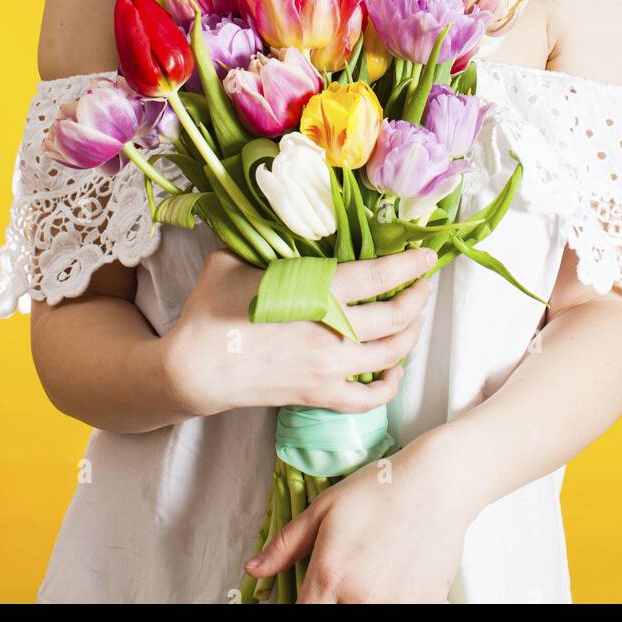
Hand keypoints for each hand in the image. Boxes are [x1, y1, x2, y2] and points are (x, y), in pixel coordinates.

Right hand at [161, 245, 436, 417]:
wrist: (194, 370)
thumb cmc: (212, 311)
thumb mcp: (233, 260)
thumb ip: (262, 242)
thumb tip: (275, 223)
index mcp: (317, 293)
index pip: (380, 275)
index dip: (410, 264)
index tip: (427, 255)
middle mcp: (332, 332)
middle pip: (396, 316)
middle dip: (418, 298)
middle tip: (423, 284)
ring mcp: (329, 368)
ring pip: (391, 355)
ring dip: (410, 334)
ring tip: (414, 318)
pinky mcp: (318, 395)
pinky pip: (368, 398)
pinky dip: (390, 385)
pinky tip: (394, 369)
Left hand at [243, 430, 474, 602]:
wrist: (438, 484)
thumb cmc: (382, 489)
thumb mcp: (324, 508)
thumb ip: (286, 545)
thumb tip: (254, 569)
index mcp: (330, 576)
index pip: (301, 614)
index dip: (300, 605)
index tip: (308, 597)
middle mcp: (361, 599)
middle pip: (333, 617)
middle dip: (332, 601)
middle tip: (343, 578)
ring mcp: (394, 607)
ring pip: (364, 616)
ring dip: (361, 600)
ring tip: (372, 573)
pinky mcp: (422, 606)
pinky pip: (396, 611)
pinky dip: (391, 597)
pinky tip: (394, 576)